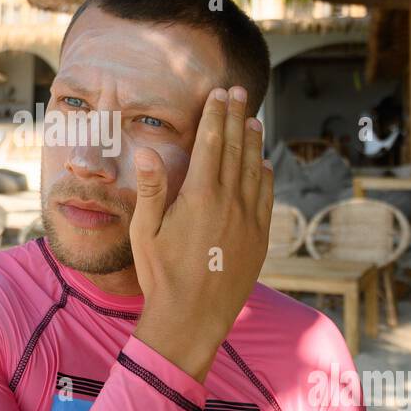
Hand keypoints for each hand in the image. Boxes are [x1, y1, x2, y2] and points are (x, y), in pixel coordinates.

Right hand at [129, 85, 273, 382]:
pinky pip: (265, 197)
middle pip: (235, 148)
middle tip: (240, 92)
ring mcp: (249, 219)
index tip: (219, 93)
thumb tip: (146, 151)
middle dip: (237, 116)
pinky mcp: (260, 238)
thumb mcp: (144, 231)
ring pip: (253, 169)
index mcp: (199, 195)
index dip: (215, 114)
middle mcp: (229, 201)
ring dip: (253, 141)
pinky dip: (264, 175)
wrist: (193, 317)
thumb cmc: (161, 275)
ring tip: (254, 119)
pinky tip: (262, 164)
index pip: (210, 142)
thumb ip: (150, 188)